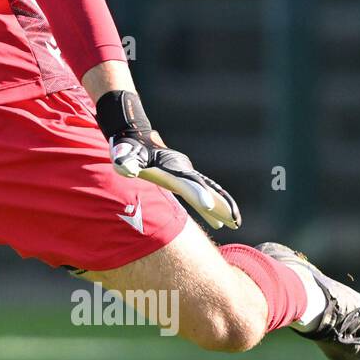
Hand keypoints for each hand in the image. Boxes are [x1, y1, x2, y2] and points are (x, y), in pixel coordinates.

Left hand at [95, 90, 241, 230]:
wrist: (135, 135)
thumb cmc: (128, 148)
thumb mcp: (124, 154)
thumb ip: (126, 161)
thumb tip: (127, 168)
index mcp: (173, 167)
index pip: (189, 182)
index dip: (198, 193)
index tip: (208, 206)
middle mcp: (184, 169)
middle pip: (208, 188)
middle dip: (222, 204)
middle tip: (236, 222)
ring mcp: (185, 173)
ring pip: (210, 191)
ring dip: (223, 206)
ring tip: (235, 223)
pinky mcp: (182, 177)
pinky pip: (202, 193)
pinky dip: (212, 205)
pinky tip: (217, 221)